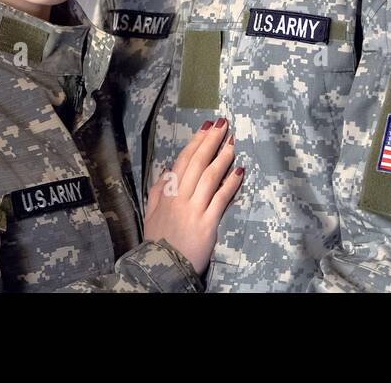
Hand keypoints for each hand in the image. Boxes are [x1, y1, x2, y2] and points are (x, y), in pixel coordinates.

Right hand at [141, 119, 244, 274]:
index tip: (206, 126)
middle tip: (223, 124)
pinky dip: (230, 184)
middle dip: (211, 141)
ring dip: (222, 157)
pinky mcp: (208, 223)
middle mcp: (180, 197)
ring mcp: (194, 209)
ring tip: (232, 142)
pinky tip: (239, 171)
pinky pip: (221, 199)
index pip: (183, 160)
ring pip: (210, 177)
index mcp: (166, 192)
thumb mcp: (151, 213)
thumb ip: (157, 190)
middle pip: (198, 163)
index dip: (196, 141)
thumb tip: (167, 171)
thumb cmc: (157, 240)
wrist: (162, 266)